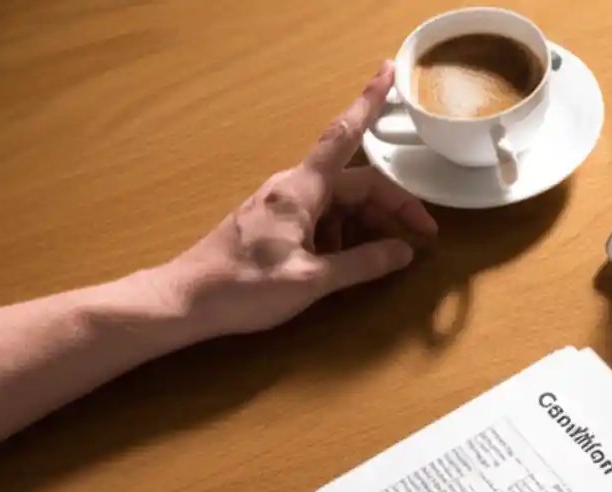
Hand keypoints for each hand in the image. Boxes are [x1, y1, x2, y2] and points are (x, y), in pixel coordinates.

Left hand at [155, 61, 437, 340]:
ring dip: (367, 225)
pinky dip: (343, 235)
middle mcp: (292, 188)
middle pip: (354, 183)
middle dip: (392, 205)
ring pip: (339, 203)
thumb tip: (403, 252)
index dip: (369, 102)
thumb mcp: (311, 280)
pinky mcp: (274, 222)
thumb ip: (361, 264)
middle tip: (424, 235)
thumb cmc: (245, 288)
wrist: (188, 300)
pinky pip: (321, 218)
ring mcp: (281, 204)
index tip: (389, 71)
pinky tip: (346, 263)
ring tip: (385, 257)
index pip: (344, 136)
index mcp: (302, 190)